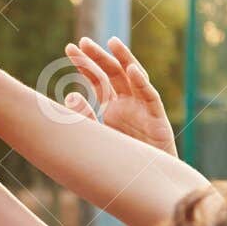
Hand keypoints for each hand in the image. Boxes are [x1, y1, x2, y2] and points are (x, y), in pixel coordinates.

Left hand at [63, 37, 177, 156]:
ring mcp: (143, 108)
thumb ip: (84, 118)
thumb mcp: (95, 137)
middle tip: (83, 41)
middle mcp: (127, 103)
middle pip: (113, 72)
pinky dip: (142, 83)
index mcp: (112, 106)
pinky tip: (131, 69)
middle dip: (99, 56)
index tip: (69, 49)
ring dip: (125, 59)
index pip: (98, 79)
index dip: (85, 63)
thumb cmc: (120, 162)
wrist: (143, 184)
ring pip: (134, 77)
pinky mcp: (157, 119)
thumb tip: (70, 95)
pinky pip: (150, 97)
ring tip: (112, 42)